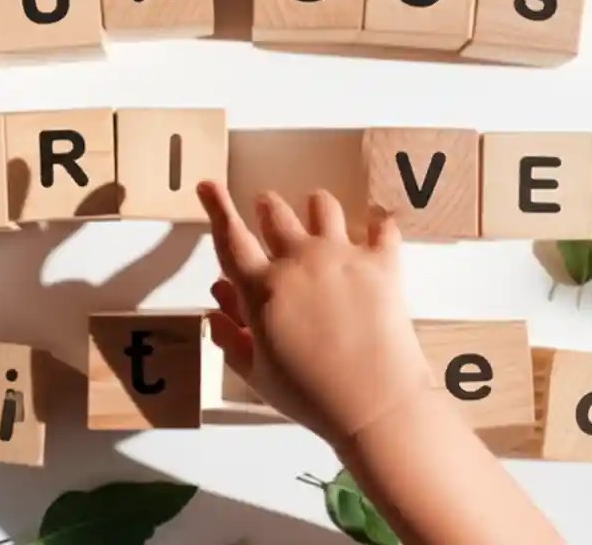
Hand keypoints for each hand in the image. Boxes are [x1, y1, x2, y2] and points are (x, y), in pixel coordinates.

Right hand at [198, 181, 435, 448]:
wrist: (375, 406)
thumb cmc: (310, 396)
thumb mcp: (256, 375)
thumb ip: (230, 338)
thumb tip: (216, 311)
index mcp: (261, 288)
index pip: (229, 237)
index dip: (215, 207)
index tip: (208, 185)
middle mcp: (297, 261)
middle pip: (275, 211)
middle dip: (267, 207)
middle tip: (268, 211)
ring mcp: (341, 256)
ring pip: (323, 205)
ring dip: (315, 207)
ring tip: (319, 217)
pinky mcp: (382, 263)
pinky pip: (382, 224)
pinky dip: (379, 221)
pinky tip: (376, 224)